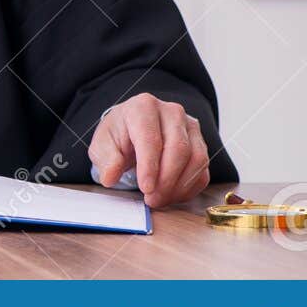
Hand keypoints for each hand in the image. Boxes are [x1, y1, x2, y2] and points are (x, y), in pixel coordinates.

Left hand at [89, 93, 210, 207]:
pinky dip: (190, 188)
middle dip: (166, 180)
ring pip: (196, 159)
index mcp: (143, 107)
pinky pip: (203, 170)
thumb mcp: (103, 145)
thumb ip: (106, 159)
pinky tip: (172, 195)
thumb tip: (110, 177)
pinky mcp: (201, 144)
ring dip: (179, 186)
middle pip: (179, 149)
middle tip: (152, 199)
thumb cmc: (119, 135)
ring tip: (160, 199)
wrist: (133, 129)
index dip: (149, 166)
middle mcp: (171, 112)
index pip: (151, 138)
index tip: (145, 188)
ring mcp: (190, 127)